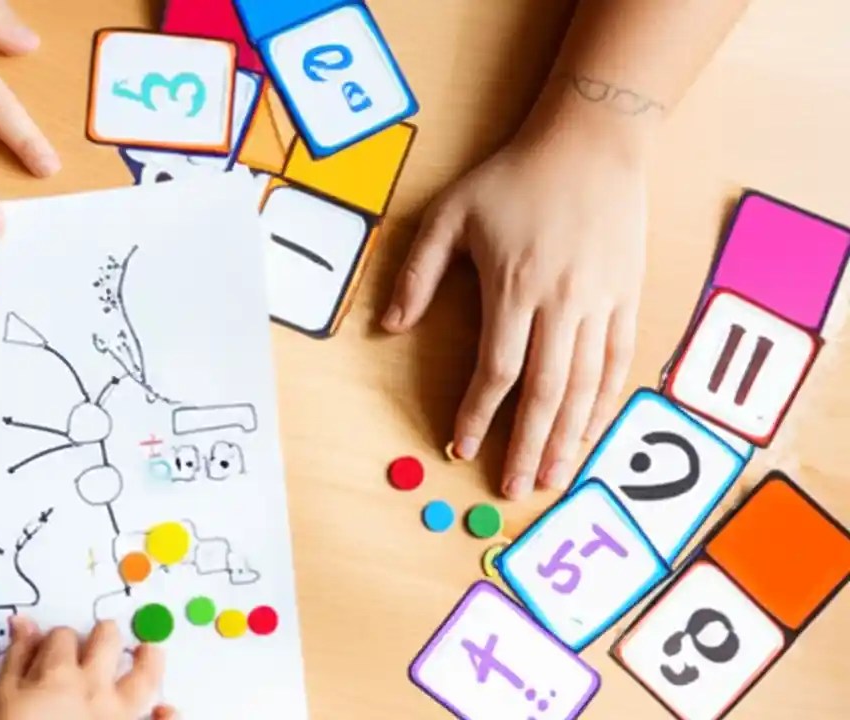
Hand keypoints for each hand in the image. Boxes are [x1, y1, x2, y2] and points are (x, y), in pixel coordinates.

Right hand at [0, 617, 175, 719]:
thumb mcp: (4, 697)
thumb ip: (17, 658)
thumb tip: (24, 624)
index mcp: (60, 674)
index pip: (63, 637)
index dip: (56, 640)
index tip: (53, 648)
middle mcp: (94, 689)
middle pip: (107, 641)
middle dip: (102, 635)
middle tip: (99, 639)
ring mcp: (117, 715)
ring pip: (144, 676)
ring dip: (149, 659)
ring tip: (148, 651)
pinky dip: (167, 717)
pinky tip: (168, 710)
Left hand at [383, 116, 645, 498]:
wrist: (592, 142)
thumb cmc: (514, 177)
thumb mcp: (450, 214)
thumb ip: (418, 274)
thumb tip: (387, 326)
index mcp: (514, 288)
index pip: (496, 370)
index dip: (477, 415)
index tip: (461, 448)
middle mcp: (561, 304)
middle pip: (544, 391)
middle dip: (526, 445)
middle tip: (511, 489)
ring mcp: (600, 303)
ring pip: (585, 386)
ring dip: (567, 438)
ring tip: (552, 478)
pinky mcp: (629, 298)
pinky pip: (618, 363)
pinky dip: (604, 404)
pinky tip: (589, 433)